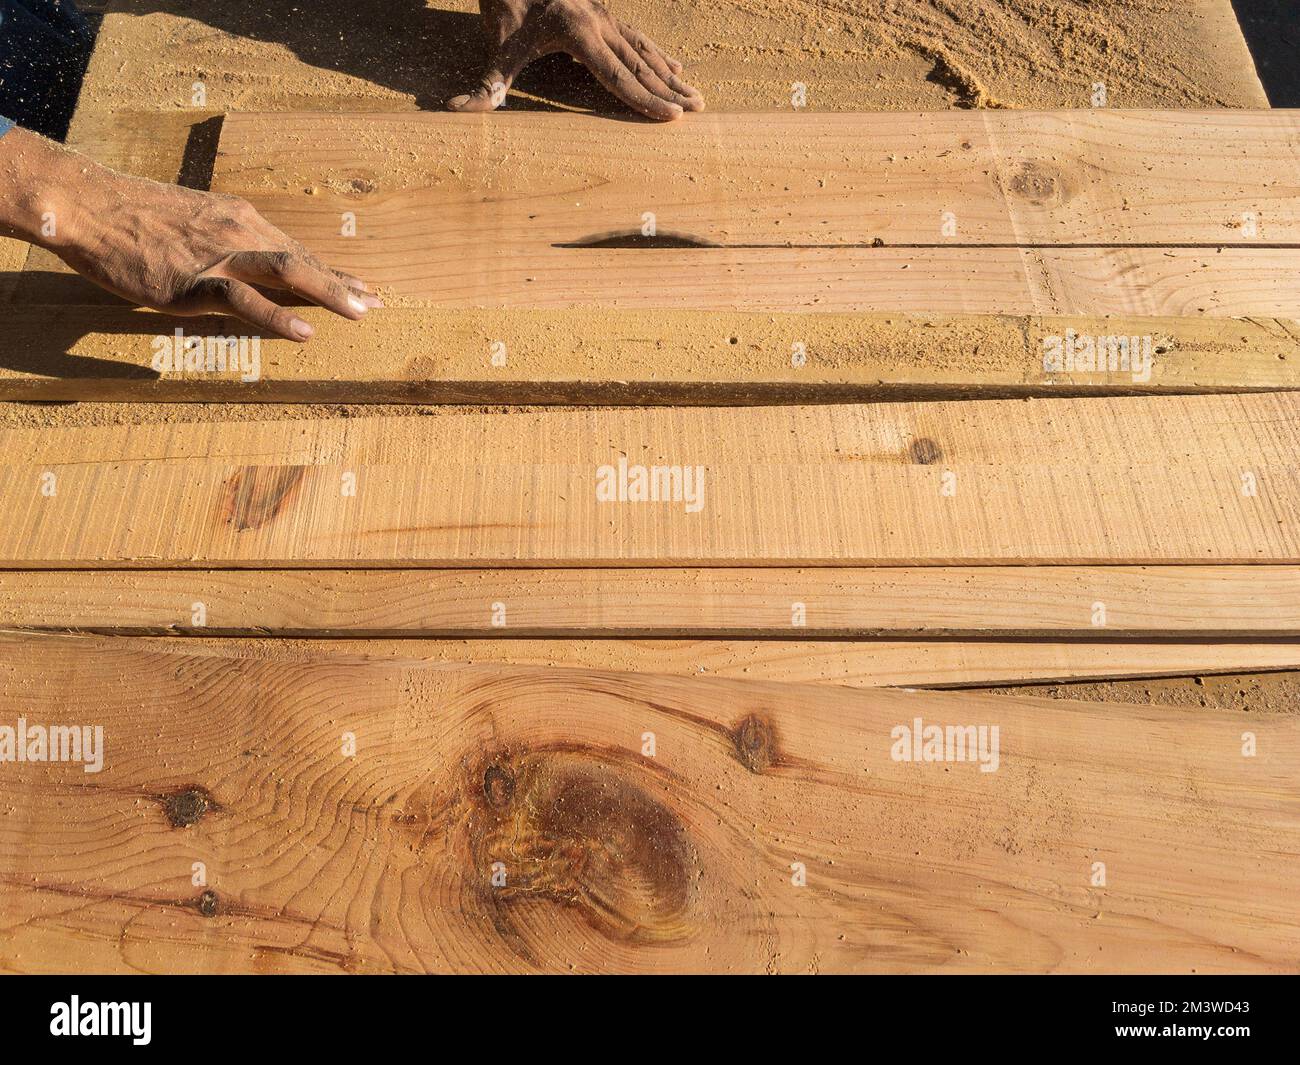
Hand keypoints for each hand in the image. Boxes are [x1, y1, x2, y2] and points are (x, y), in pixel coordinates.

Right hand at [1, 129, 379, 341]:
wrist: (89, 205)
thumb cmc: (135, 219)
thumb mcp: (192, 226)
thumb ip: (225, 245)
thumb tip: (249, 271)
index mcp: (240, 220)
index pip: (297, 249)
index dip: (332, 271)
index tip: (365, 287)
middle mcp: (239, 232)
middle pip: (303, 260)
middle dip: (344, 284)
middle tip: (378, 304)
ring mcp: (219, 256)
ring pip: (287, 270)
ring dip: (329, 292)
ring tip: (362, 313)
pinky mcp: (194, 281)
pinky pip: (244, 299)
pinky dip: (279, 316)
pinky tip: (307, 331)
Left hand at [449, 0, 703, 120]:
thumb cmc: (504, 0)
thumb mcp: (496, 43)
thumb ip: (485, 83)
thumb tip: (458, 111)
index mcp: (578, 33)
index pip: (617, 76)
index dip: (645, 100)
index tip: (671, 118)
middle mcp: (598, 22)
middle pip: (641, 65)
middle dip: (670, 91)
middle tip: (699, 110)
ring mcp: (604, 14)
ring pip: (645, 50)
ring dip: (671, 75)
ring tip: (697, 95)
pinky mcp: (602, 11)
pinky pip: (637, 36)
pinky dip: (658, 53)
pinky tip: (674, 65)